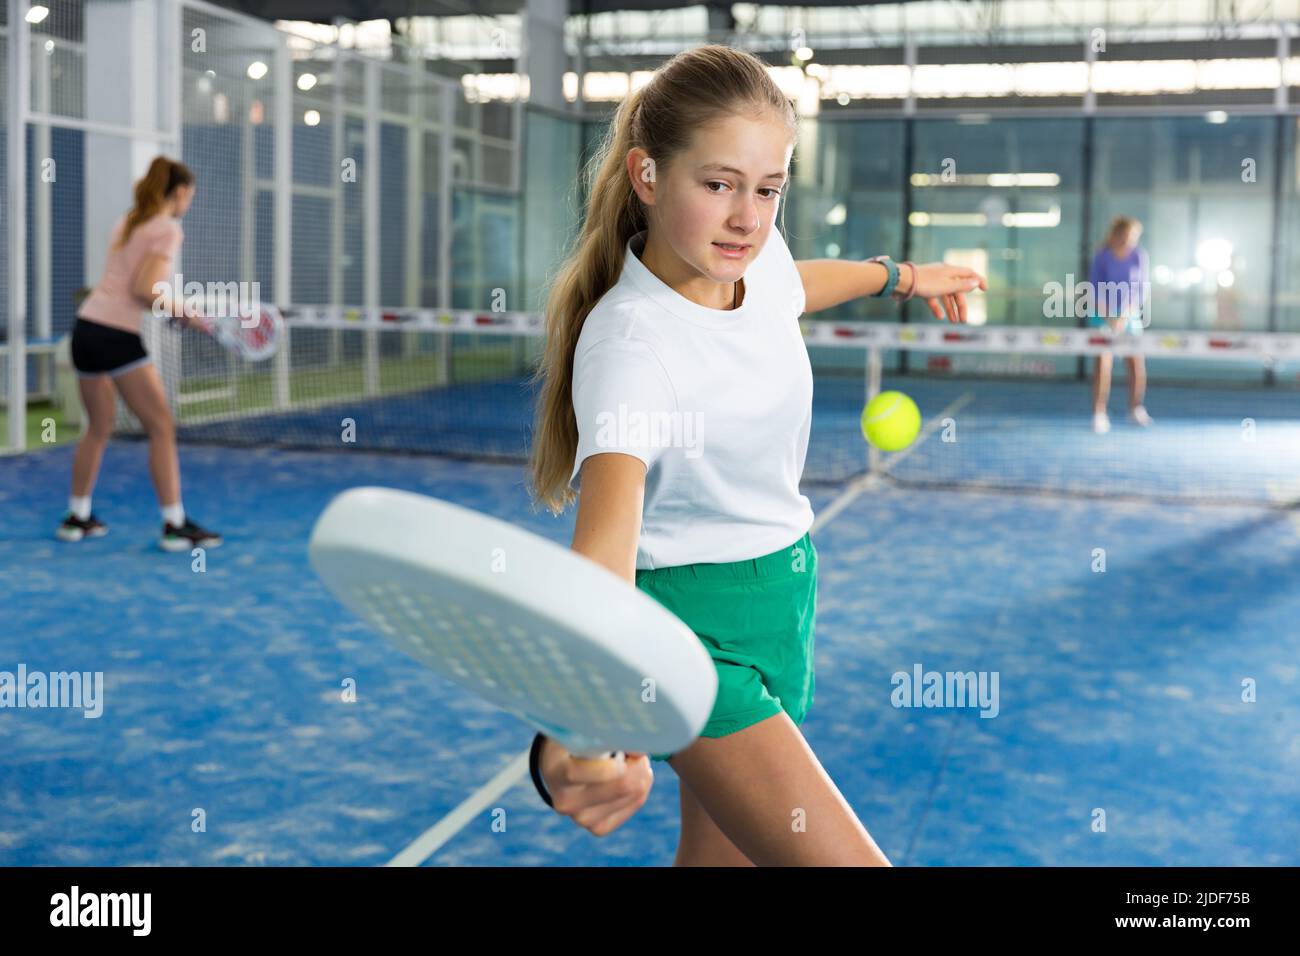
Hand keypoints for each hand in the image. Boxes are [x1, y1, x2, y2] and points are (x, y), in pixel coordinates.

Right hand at [538, 736, 652, 836]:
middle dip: (637, 762)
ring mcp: (581, 818)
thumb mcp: (582, 726)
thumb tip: (639, 745)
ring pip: (634, 794)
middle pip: (624, 784)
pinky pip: (635, 805)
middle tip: (633, 748)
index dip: (621, 756)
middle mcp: (566, 801)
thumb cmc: (574, 737)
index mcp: (557, 772)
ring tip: (629, 759)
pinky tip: (631, 775)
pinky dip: (640, 787)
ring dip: (640, 772)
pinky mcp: (597, 828)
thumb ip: (606, 729)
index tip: (628, 743)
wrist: (559, 765)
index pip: (595, 770)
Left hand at [900, 263, 985, 322]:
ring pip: (946, 296)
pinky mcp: (923, 288)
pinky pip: (933, 298)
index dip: (978, 280)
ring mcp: (933, 282)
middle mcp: (943, 275)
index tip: (985, 289)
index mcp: (951, 271)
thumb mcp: (947, 286)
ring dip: (950, 309)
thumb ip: (962, 285)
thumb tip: (976, 282)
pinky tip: (939, 317)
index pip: (969, 273)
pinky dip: (937, 307)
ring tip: (953, 322)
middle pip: (957, 290)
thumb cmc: (925, 282)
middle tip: (963, 321)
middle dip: (961, 306)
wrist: (902, 281)